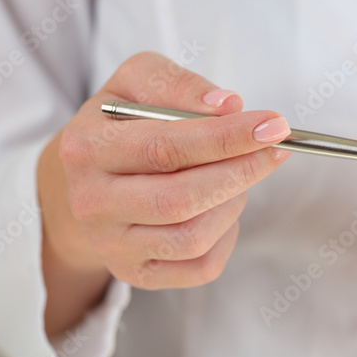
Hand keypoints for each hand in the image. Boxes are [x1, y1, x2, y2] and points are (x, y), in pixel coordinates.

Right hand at [38, 52, 290, 336]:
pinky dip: (227, 236)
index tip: (273, 126)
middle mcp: (92, 202)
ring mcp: (112, 245)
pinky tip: (222, 208)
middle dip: (241, 171)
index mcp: (86, 148)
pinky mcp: (136, 273)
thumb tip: (227, 105)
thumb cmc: (122, 124)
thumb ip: (177, 84)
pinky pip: (201, 266)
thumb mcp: (135, 83)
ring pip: (194, 236)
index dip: (226, 138)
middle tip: (275, 149)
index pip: (165, 147)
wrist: (82, 180)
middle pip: (182, 198)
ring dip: (233, 202)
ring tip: (237, 175)